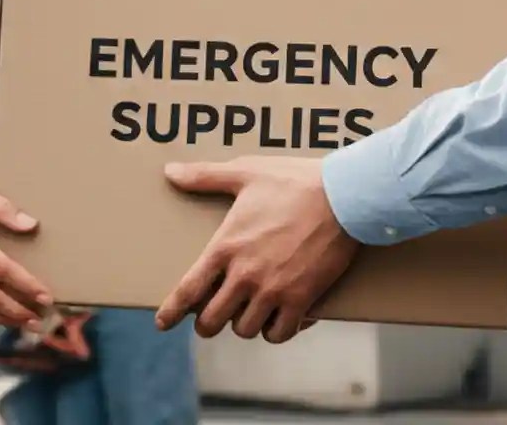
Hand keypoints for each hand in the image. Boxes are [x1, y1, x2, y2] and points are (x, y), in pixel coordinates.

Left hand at [156, 157, 359, 343]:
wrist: (343, 195)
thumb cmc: (294, 180)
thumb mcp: (245, 172)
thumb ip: (205, 176)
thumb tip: (170, 172)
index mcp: (226, 246)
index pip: (188, 290)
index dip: (171, 312)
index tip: (162, 322)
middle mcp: (245, 274)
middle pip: (211, 321)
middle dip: (208, 323)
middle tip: (213, 316)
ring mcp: (273, 290)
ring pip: (244, 330)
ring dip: (244, 325)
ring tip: (248, 314)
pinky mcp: (302, 299)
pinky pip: (280, 333)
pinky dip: (277, 331)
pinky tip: (279, 319)